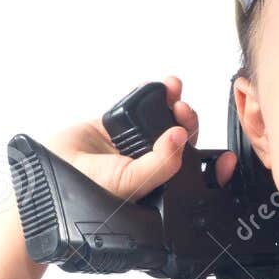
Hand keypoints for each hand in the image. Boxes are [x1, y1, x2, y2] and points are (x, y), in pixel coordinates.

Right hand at [41, 75, 236, 201]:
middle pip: (185, 141)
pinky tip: (162, 86)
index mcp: (162, 187)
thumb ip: (161, 164)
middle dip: (191, 125)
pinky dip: (153, 93)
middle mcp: (152, 164)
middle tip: (184, 114)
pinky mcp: (121, 123)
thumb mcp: (132, 183)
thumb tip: (180, 136)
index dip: (215, 167)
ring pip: (166, 120)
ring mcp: (137, 143)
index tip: (228, 158)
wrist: (50, 171)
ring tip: (174, 93)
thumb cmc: (87, 191)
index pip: (197, 177)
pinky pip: (142, 104)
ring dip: (176, 104)